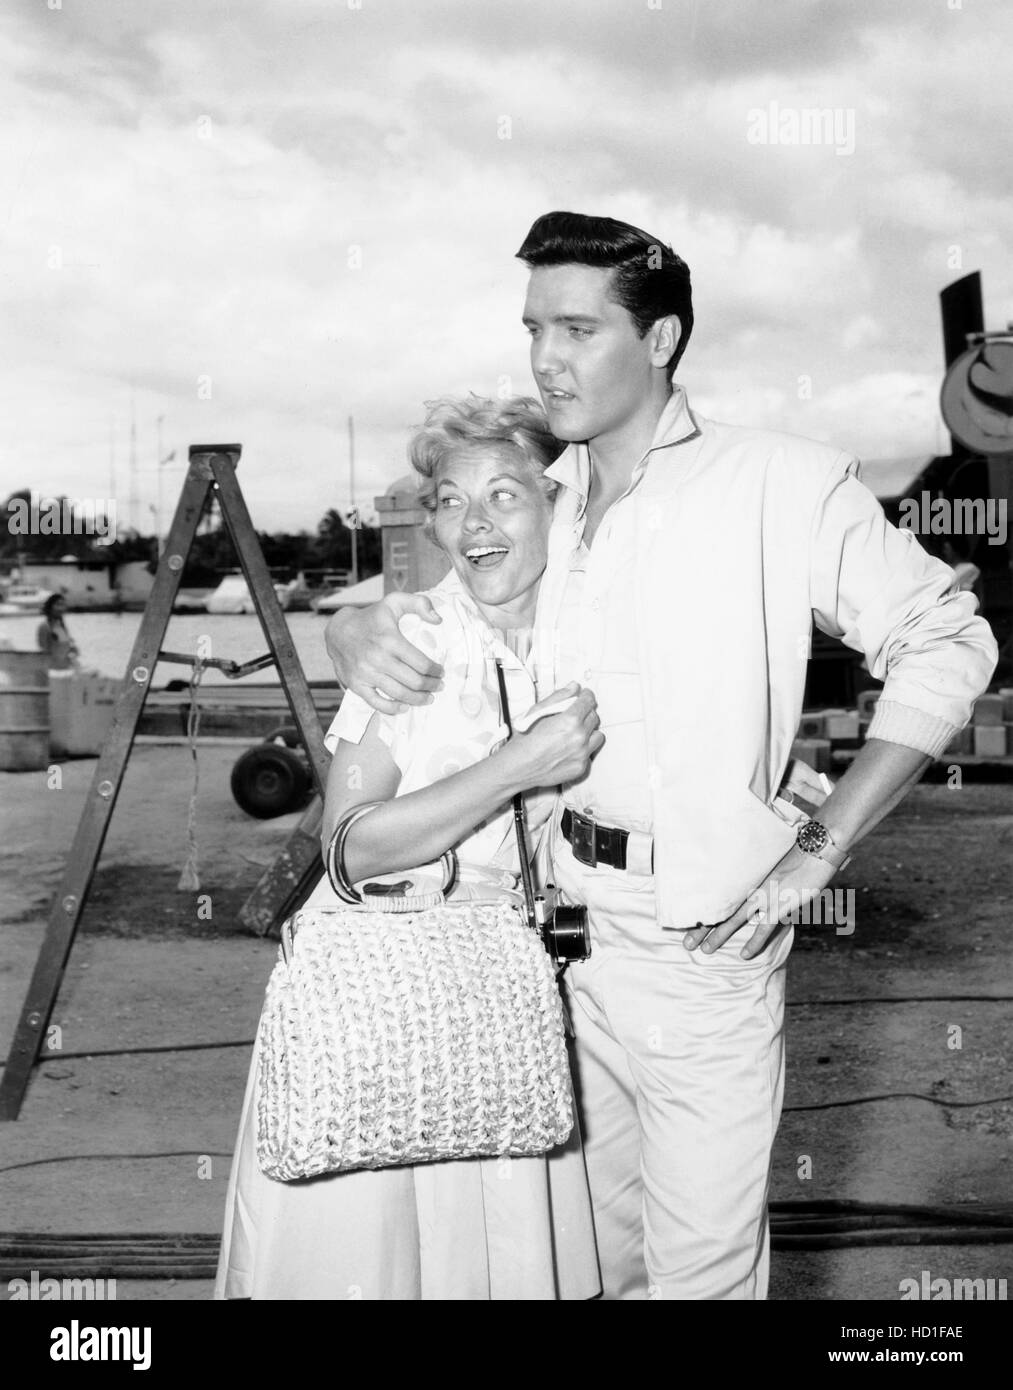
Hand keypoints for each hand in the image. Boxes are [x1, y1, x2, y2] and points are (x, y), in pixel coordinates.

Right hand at [324, 592, 443, 713]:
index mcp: (390, 640)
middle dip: (431, 686)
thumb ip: (419, 604)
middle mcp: (378, 658)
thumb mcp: (394, 602)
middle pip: (414, 681)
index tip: (441, 671)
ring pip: (399, 694)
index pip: (421, 663)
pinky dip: (393, 709)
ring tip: (428, 698)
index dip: (435, 670)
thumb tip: (438, 620)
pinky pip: (376, 703)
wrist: (338, 630)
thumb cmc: (371, 617)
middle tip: (438, 686)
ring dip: (418, 699)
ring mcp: (366, 674)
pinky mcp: (356, 684)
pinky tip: (404, 707)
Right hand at [503, 684, 604, 788]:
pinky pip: (590, 753)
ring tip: (573, 734)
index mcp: (570, 721)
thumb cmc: (523, 742)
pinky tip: (568, 749)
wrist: (517, 768)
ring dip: (589, 732)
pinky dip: (583, 750)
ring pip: (597, 736)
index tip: (584, 696)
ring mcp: (582, 754)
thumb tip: (573, 688)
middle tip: (574, 716)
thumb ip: (558, 698)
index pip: (589, 701)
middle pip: (594, 717)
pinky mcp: (581, 767)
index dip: (586, 696)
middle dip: (586, 713)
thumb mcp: (536, 712)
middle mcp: (579, 738)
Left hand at [683, 844, 837, 959]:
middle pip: (720, 908)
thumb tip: (762, 888)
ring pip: (734, 919)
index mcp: (748, 875)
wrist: (816, 846)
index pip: (721, 894)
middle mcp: (751, 885)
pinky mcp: (780, 904)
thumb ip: (765, 877)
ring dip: (718, 935)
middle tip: (686, 943)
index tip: (689, 919)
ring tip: (704, 951)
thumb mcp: (776, 863)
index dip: (705, 907)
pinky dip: (754, 943)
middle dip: (702, 926)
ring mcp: (764, 895)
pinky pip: (763, 928)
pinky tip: (744, 955)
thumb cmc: (801, 852)